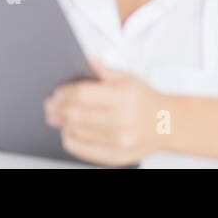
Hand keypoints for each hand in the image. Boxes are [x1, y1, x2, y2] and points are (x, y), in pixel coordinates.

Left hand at [45, 62, 163, 165]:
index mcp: (123, 96)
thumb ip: (107, 71)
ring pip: (76, 132)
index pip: (82, 94)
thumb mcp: (130, 78)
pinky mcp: (115, 156)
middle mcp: (121, 120)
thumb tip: (89, 60)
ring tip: (56, 117)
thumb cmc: (146, 100)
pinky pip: (82, 150)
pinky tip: (68, 131)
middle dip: (57, 109)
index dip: (64, 93)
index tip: (57, 93)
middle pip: (75, 114)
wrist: (167, 124)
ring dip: (61, 124)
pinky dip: (70, 139)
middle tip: (50, 106)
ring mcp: (118, 141)